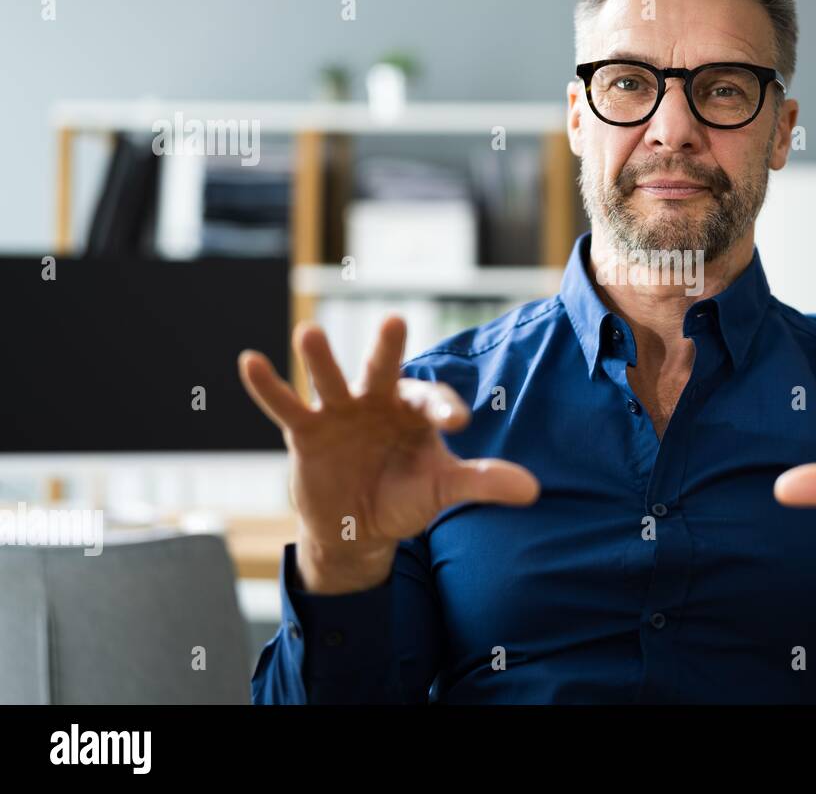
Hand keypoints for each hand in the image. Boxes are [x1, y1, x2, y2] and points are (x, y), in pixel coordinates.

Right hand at [238, 315, 538, 592]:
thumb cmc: (408, 496)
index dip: (443, 407)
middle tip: (394, 320)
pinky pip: (286, 405)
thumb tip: (534, 491)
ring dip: (321, 359)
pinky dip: (267, 386)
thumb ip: (483, 483)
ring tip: (310, 331)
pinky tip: (249, 361)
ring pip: (331, 379)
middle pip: (384, 369)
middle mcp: (378, 401)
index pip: (433, 401)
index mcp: (416, 411)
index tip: (457, 421)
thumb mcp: (444, 491)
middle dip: (387, 347)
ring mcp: (340, 412)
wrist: (359, 527)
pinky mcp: (306, 432)